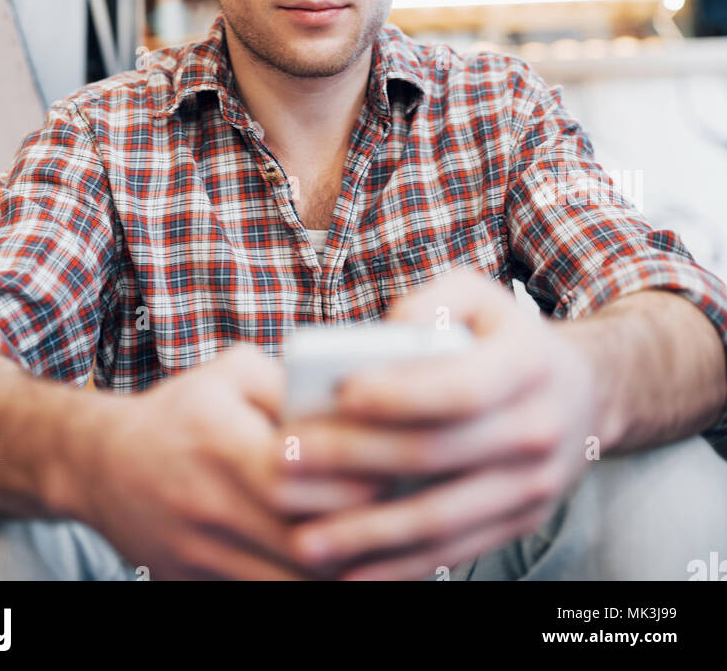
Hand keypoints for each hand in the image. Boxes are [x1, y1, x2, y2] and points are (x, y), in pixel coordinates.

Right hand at [80, 343, 374, 579]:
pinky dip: (307, 586)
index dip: (356, 478)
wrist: (104, 465)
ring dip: (343, 568)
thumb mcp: (234, 373)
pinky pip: (264, 596)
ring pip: (291, 582)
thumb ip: (292, 384)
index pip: (301, 474)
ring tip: (384, 544)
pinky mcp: (195, 585)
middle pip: (304, 539)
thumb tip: (359, 405)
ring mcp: (199, 554)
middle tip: (407, 511)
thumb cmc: (183, 410)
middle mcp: (208, 504)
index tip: (399, 469)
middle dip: (362, 529)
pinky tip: (341, 567)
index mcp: (220, 441)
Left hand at [278, 269, 603, 579]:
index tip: (340, 392)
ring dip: (369, 534)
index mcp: (527, 365)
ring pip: (442, 518)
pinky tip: (350, 574)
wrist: (582, 393)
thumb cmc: (504, 336)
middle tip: (286, 459)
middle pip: (437, 454)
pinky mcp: (521, 523)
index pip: (461, 387)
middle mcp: (537, 430)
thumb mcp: (478, 295)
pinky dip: (401, 566)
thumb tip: (389, 331)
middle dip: (355, 460)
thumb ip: (432, 301)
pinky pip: (455, 550)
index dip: (402, 392)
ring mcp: (534, 486)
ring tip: (305, 538)